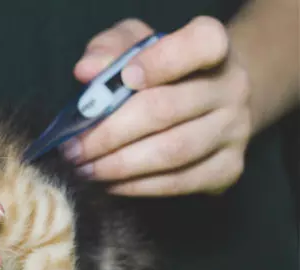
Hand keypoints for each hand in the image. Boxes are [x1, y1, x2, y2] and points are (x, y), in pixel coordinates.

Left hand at [64, 17, 251, 195]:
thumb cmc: (159, 69)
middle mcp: (232, 87)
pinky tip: (110, 184)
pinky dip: (139, 187)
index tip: (122, 78)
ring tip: (84, 169)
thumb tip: (86, 71)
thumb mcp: (134, 44)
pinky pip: (181, 182)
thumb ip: (110, 49)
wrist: (207, 101)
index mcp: (213, 44)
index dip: (160, 61)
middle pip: (167, 109)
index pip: (199, 45)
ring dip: (120, 165)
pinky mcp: (229, 168)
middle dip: (110, 133)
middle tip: (73, 149)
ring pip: (172, 152)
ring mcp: (235, 130)